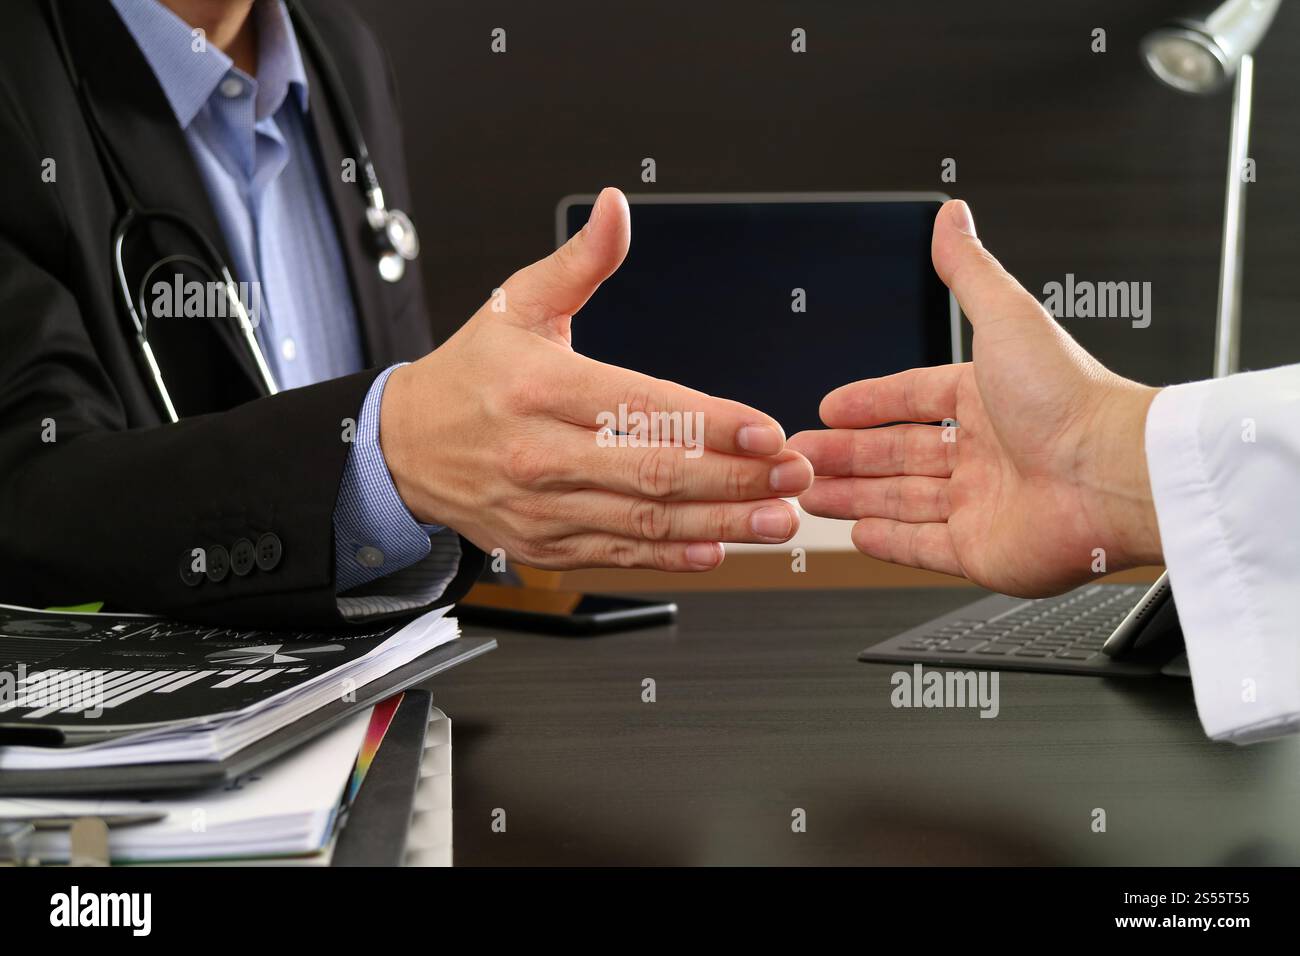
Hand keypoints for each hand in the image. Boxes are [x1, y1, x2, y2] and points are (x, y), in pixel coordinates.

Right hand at [380, 187, 811, 571]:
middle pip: (654, 472)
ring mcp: (541, 507)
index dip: (712, 424)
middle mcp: (539, 453)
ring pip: (644, 521)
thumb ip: (579, 262)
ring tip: (776, 518)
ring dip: (719, 524)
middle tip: (795, 475)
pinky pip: (617, 555)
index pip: (641, 408)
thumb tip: (618, 207)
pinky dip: (670, 558)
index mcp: (538, 387)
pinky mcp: (543, 544)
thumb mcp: (515, 305)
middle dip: (735, 477)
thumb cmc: (468, 376)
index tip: (767, 431)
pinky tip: (716, 552)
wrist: (401, 448)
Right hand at [789, 200, 1161, 596]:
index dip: (868, 402)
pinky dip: (887, 541)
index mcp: (988, 398)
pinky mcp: (981, 551)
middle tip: (802, 453)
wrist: (1110, 475)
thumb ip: (969, 271)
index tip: (830, 406)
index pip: (913, 399)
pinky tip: (855, 534)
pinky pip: (923, 546)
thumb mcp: (1006, 316)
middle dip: (846, 453)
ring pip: (901, 499)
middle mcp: (986, 452)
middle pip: (898, 453)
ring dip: (853, 495)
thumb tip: (952, 217)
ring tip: (809, 491)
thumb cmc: (1070, 398)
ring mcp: (983, 504)